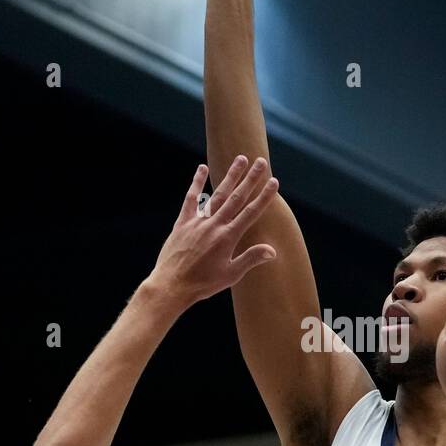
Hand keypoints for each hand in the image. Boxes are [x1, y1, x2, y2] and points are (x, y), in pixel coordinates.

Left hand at [148, 157, 277, 305]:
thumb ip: (251, 259)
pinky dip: (197, 183)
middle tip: (261, 162)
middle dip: (250, 179)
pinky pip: (191, 199)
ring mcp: (198, 222)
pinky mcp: (183, 223)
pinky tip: (202, 168)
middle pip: (236, 198)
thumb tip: (272, 250)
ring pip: (217, 194)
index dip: (264, 196)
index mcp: (228, 238)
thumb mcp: (231, 275)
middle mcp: (214, 225)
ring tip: (240, 159)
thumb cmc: (203, 284)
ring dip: (230, 176)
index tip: (274, 182)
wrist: (172, 285)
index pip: (251, 212)